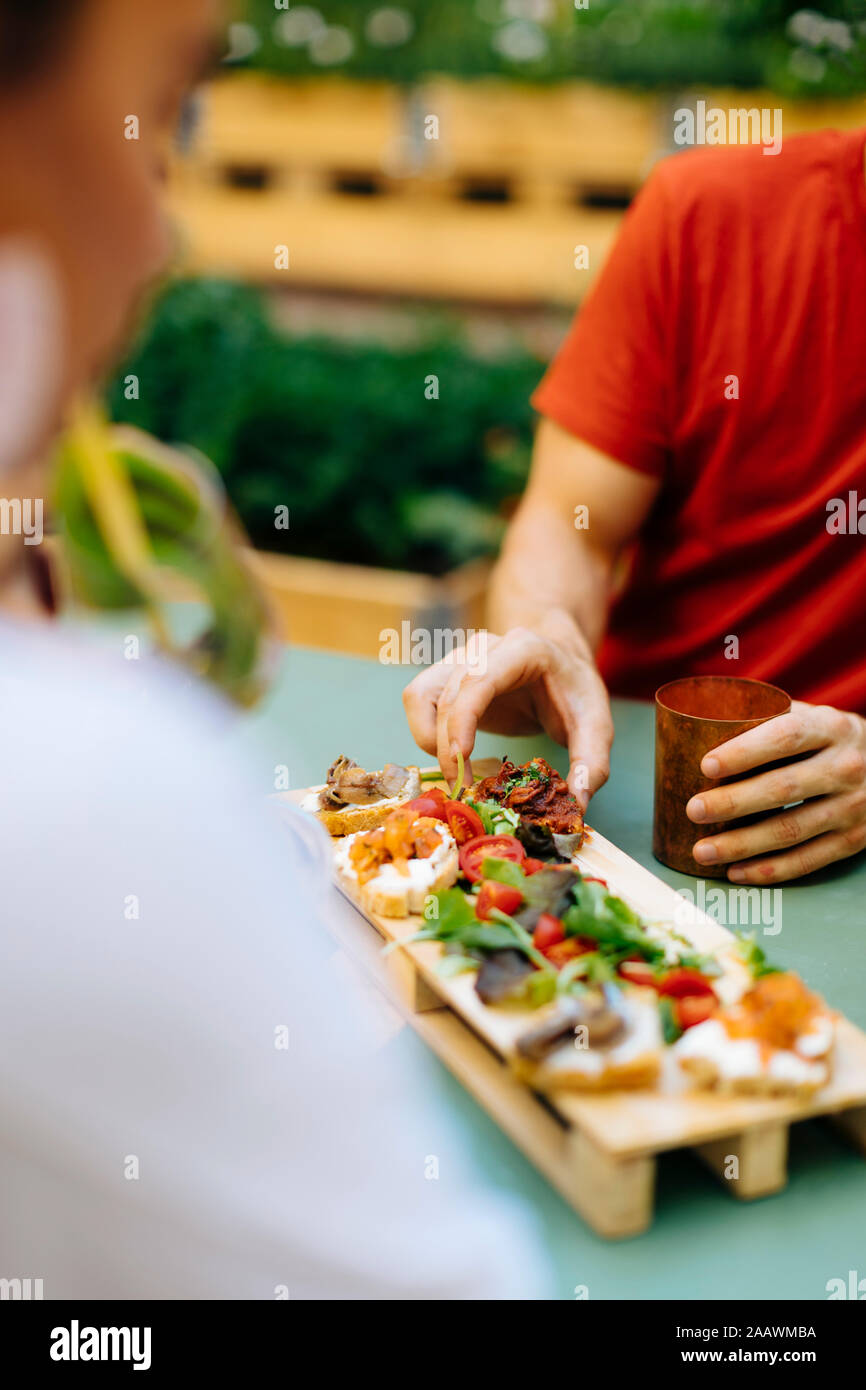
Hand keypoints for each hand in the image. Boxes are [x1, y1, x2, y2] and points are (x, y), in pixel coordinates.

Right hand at [401, 611, 613, 807]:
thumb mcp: (596, 724)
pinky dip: (425, 732)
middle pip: (449, 695)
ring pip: (421, 696)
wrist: (561, 665)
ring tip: (459, 775)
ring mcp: (459, 658)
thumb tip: (577, 805)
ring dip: (431, 740)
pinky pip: (417, 701)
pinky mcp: (445, 675)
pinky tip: (452, 755)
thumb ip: (592, 763)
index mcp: (523, 649)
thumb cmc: (575, 692)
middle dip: (449, 747)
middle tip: (467, 791)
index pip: (479, 679)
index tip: (462, 759)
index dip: (463, 719)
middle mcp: (484, 648)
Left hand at [686, 702, 865, 882]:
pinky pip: (808, 860)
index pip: (786, 737)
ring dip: (742, 844)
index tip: (706, 766)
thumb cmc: (827, 739)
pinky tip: (736, 872)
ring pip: (792, 831)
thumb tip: (698, 728)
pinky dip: (769, 870)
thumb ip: (766, 720)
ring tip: (702, 850)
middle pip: (784, 788)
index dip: (745, 752)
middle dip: (734, 802)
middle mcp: (846, 767)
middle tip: (694, 810)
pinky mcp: (853, 840)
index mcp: (831, 728)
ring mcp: (854, 807)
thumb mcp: (810, 718)